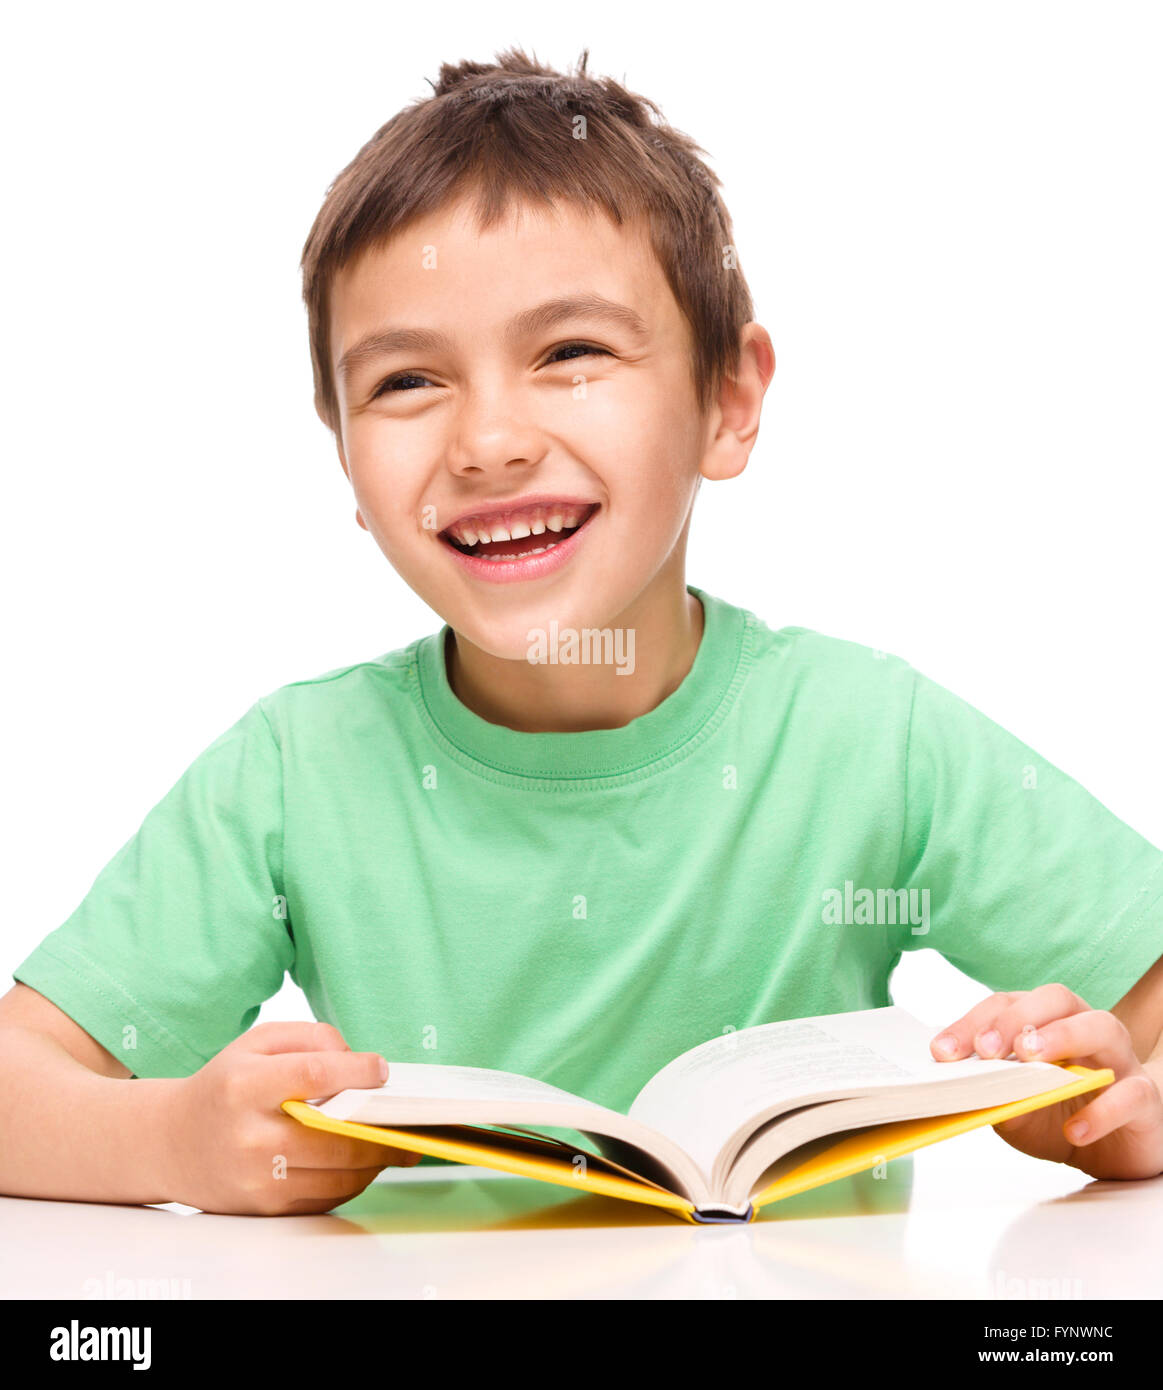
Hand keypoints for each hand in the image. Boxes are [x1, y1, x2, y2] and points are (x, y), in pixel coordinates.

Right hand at [159, 1021, 419, 1213]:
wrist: (171, 1143)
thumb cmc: (224, 1085)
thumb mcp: (257, 1043)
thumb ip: (310, 1038)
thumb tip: (357, 1060)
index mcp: (245, 1085)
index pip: (313, 1075)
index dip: (356, 1071)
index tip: (381, 1069)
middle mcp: (249, 1135)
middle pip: (334, 1135)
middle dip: (381, 1129)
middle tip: (410, 1121)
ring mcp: (257, 1177)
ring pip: (337, 1174)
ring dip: (375, 1161)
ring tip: (396, 1145)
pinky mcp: (266, 1207)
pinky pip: (325, 1197)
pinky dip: (353, 1181)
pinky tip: (364, 1164)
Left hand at [929, 983, 1162, 1179]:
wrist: (1114, 1154)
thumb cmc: (1061, 1119)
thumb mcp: (1018, 1111)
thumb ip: (996, 1096)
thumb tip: (964, 1090)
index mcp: (1048, 1023)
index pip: (1009, 1005)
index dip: (973, 1023)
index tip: (943, 1052)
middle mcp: (1085, 1030)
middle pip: (1057, 999)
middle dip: (1017, 1018)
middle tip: (987, 1048)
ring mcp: (1120, 1060)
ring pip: (1102, 1027)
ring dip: (1062, 1037)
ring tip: (1029, 1059)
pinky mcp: (1146, 1098)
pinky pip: (1132, 1093)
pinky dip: (1102, 1110)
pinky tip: (1075, 1131)